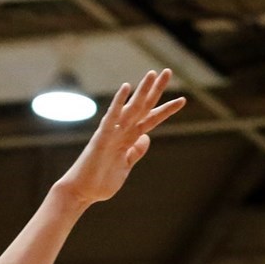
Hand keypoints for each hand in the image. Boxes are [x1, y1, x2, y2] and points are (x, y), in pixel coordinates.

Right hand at [53, 69, 185, 206]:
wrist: (82, 192)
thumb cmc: (101, 180)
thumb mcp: (126, 166)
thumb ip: (136, 152)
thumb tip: (146, 137)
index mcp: (129, 138)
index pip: (151, 120)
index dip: (166, 110)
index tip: (182, 100)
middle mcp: (122, 131)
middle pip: (143, 107)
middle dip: (155, 90)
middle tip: (167, 71)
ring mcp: (112, 132)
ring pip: (131, 108)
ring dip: (142, 91)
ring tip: (152, 74)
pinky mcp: (102, 137)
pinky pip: (112, 117)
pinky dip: (118, 102)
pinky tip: (126, 87)